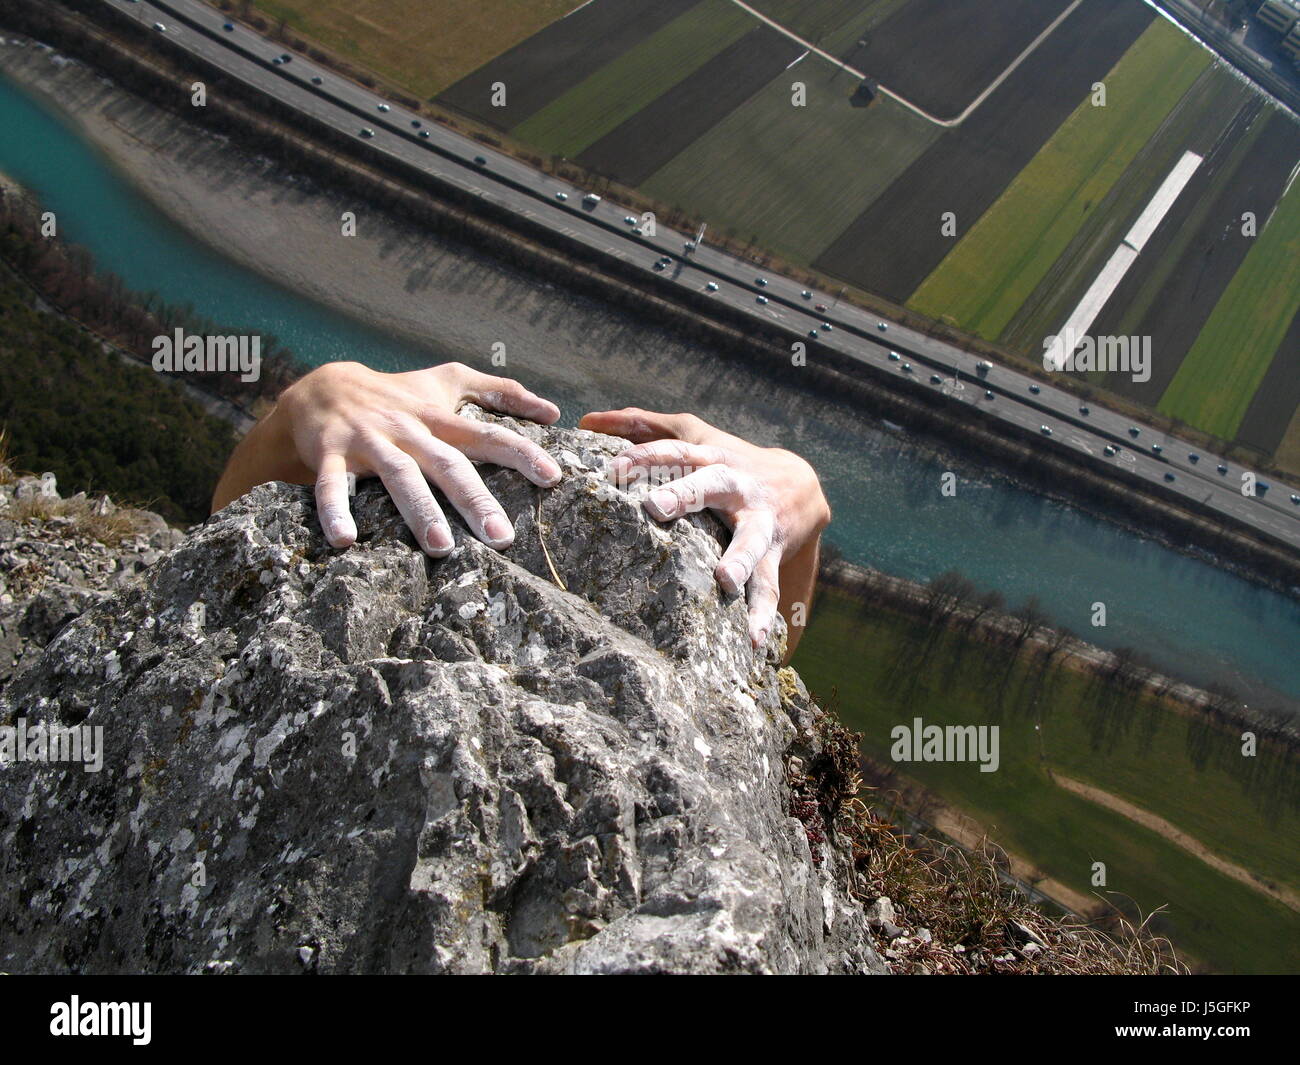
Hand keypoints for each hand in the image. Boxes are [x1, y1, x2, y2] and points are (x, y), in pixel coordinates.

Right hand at [211, 361, 562, 554]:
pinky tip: (345, 540)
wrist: (321, 387)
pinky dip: (335, 510)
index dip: (520, 453)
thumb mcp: (447, 381)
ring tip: (441, 548)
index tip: (552, 478)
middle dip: (475, 499)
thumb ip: (500, 392)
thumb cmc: (399, 393)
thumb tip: (553, 412)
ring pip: (398, 475)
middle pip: (447, 463)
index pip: (487, 435)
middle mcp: (408, 428)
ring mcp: (369, 440)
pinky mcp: (328, 453)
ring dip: (420, 511)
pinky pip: (330, 484)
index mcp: (438, 418)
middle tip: (501, 537)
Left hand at [579, 408, 830, 652]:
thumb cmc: (728, 459)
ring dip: (739, 559)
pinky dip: (764, 614)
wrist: (801, 485)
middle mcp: (736, 487)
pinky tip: (756, 641)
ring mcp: (758, 522)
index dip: (646, 456)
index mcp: (712, 458)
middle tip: (657, 507)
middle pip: (711, 485)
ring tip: (725, 581)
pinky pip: (769, 585)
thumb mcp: (693, 435)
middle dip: (687, 494)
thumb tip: (587, 420)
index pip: (675, 452)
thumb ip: (642, 425)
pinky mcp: (773, 554)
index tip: (615, 467)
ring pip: (750, 540)